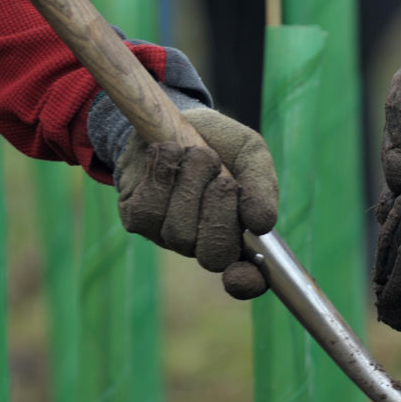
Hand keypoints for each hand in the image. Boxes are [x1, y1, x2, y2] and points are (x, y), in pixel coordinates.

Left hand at [116, 108, 277, 298]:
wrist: (170, 118)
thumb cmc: (218, 142)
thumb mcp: (249, 154)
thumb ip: (262, 186)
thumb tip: (262, 224)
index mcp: (239, 236)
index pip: (247, 280)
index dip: (246, 283)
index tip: (241, 274)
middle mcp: (203, 245)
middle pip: (213, 255)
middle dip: (220, 211)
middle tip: (222, 177)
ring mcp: (168, 236)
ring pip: (179, 231)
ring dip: (190, 181)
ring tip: (193, 153)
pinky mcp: (138, 219)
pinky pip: (149, 210)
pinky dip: (161, 173)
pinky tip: (165, 153)